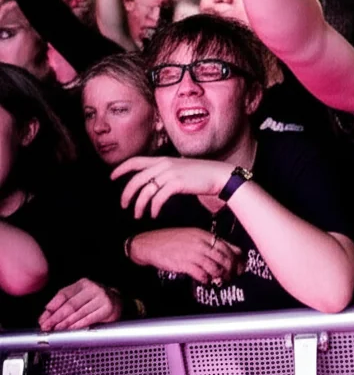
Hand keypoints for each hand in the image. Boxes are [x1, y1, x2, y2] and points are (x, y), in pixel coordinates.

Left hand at [38, 279, 120, 331]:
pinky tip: (70, 328)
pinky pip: (89, 318)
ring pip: (78, 312)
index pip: (63, 295)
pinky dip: (78, 325)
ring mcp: (101, 297)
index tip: (43, 319)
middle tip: (47, 326)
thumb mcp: (79, 296)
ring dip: (65, 323)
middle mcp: (92, 288)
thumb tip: (45, 317)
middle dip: (56, 317)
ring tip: (57, 329)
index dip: (51, 308)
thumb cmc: (94, 300)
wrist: (117, 301)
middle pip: (70, 305)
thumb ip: (62, 304)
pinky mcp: (107, 308)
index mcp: (82, 283)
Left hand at [112, 156, 234, 218]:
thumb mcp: (181, 168)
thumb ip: (166, 172)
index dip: (121, 169)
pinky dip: (153, 208)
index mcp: (163, 159)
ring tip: (138, 215)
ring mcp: (170, 173)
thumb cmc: (202, 174)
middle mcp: (164, 164)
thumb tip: (154, 183)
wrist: (220, 175)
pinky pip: (158, 198)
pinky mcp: (177, 184)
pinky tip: (154, 214)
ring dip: (139, 205)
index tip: (112, 177)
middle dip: (126, 194)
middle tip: (123, 205)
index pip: (135, 161)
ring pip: (145, 191)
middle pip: (136, 179)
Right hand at [130, 227, 244, 284]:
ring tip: (220, 280)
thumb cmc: (172, 240)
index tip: (240, 267)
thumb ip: (208, 242)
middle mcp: (201, 243)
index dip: (237, 259)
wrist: (150, 244)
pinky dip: (206, 279)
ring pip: (214, 267)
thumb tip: (225, 252)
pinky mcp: (183, 263)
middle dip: (231, 269)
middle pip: (224, 258)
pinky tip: (206, 281)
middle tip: (232, 277)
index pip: (228, 246)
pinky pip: (200, 273)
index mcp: (205, 235)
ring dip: (219, 276)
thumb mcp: (193, 236)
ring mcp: (192, 253)